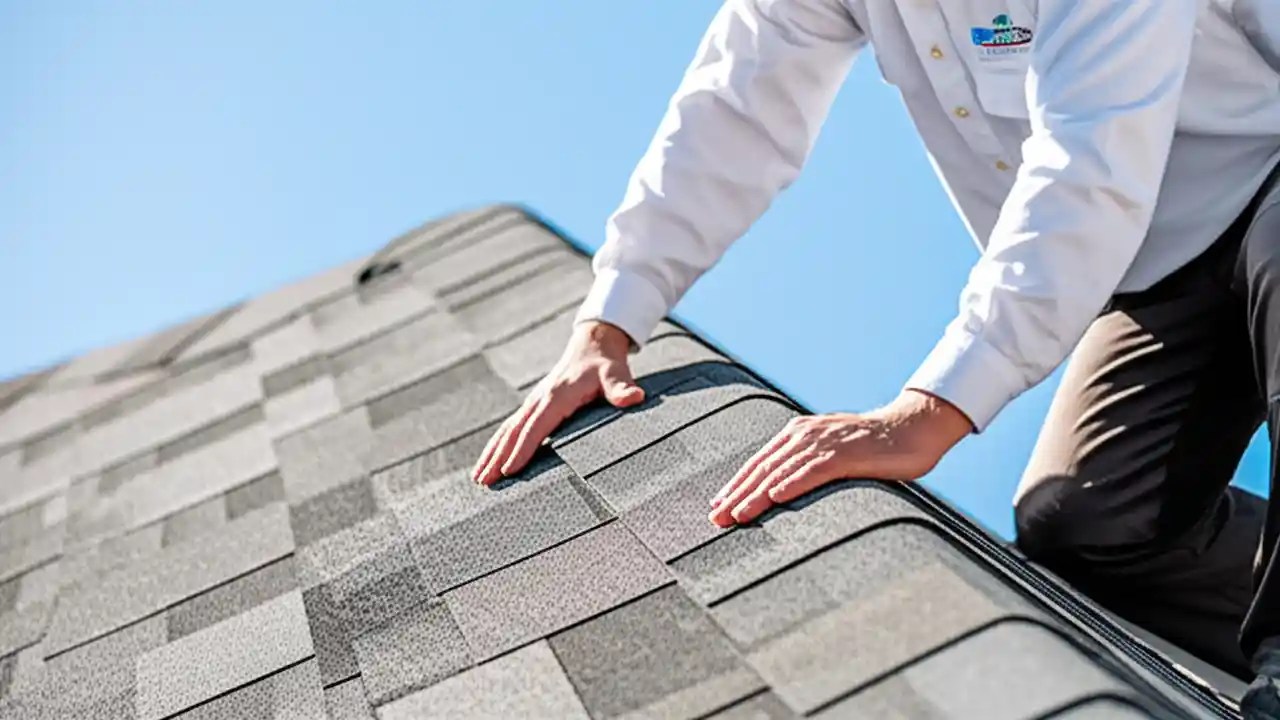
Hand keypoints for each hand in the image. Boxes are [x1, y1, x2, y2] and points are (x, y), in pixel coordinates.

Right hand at [471, 321, 643, 485]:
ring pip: (508, 430)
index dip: (523, 449)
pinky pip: (512, 427)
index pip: (537, 426)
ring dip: (492, 453)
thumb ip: (621, 387)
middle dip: (497, 456)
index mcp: (557, 395)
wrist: (593, 343)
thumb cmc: (605, 363)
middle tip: (483, 482)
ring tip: (478, 478)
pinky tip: (491, 461)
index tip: (509, 470)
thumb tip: (634, 397)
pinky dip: (498, 444)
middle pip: (514, 431)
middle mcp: (540, 399)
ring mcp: (534, 402)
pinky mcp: (534, 405)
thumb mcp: (615, 373)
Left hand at [707, 390, 972, 526]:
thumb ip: (807, 467)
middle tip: (716, 518)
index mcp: (798, 433)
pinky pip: (814, 470)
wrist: (912, 428)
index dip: (736, 485)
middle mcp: (805, 434)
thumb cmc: (873, 447)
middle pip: (763, 467)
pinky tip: (777, 497)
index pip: (759, 462)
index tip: (717, 506)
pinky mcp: (846, 453)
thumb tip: (782, 493)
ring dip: (757, 495)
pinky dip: (793, 483)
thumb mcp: (832, 454)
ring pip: (782, 470)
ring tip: (737, 515)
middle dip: (737, 494)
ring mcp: (825, 442)